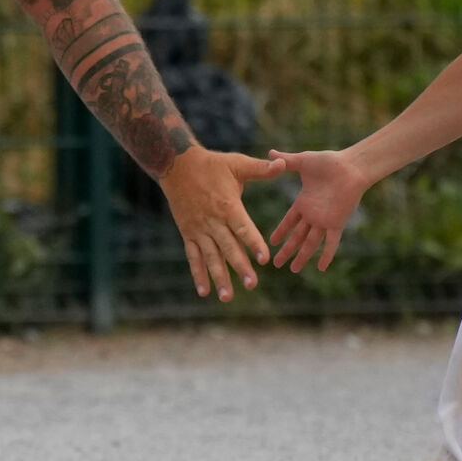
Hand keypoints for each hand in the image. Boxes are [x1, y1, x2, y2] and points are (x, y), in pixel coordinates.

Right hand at [157, 148, 284, 300]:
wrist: (177, 166)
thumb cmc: (212, 165)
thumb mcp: (237, 164)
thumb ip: (261, 169)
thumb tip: (283, 163)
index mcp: (228, 205)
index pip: (243, 227)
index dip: (254, 243)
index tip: (265, 259)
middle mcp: (213, 221)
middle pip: (228, 247)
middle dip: (240, 267)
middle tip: (253, 284)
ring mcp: (199, 230)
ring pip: (211, 257)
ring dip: (219, 277)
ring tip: (227, 297)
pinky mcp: (188, 234)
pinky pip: (193, 257)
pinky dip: (198, 274)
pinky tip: (204, 292)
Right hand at [268, 148, 370, 272]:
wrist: (351, 166)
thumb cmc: (329, 162)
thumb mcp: (303, 161)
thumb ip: (286, 160)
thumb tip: (269, 152)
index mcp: (304, 203)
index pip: (289, 222)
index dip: (281, 232)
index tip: (271, 243)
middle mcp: (313, 214)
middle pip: (297, 237)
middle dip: (286, 251)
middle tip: (276, 264)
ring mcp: (325, 220)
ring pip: (310, 243)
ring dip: (302, 257)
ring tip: (293, 270)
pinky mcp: (337, 223)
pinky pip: (331, 242)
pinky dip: (327, 255)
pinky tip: (321, 268)